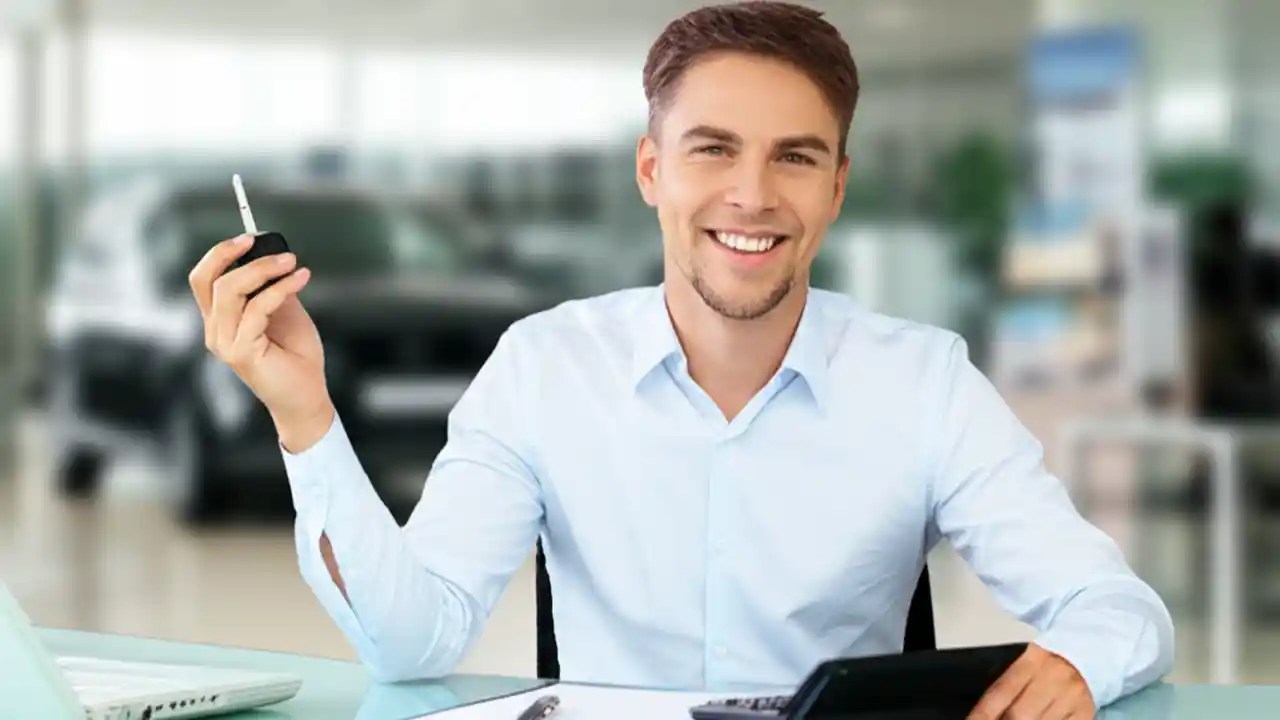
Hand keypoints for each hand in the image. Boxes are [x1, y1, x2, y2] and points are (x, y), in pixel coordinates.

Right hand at [188, 234, 333, 449]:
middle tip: (268, 245)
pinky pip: (256, 309)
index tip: (248, 236)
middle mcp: (216, 330)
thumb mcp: (284, 311)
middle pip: (208, 279)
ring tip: (293, 264)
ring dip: (264, 270)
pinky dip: (280, 289)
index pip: (203, 279)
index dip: (219, 253)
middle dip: (235, 254)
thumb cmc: (296, 356)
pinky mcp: (241, 353)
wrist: (307, 395)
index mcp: (221, 319)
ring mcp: (225, 343)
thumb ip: (272, 287)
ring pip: (230, 290)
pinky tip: (300, 279)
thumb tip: (274, 256)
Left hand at [968, 644, 1093, 719]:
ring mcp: (1071, 698)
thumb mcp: (1025, 666)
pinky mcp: (1085, 713)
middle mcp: (1052, 678)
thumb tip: (982, 715)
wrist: (1087, 658)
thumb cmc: (1048, 666)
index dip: (982, 715)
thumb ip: (1006, 690)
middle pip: (1019, 715)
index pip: (999, 693)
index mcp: (1031, 661)